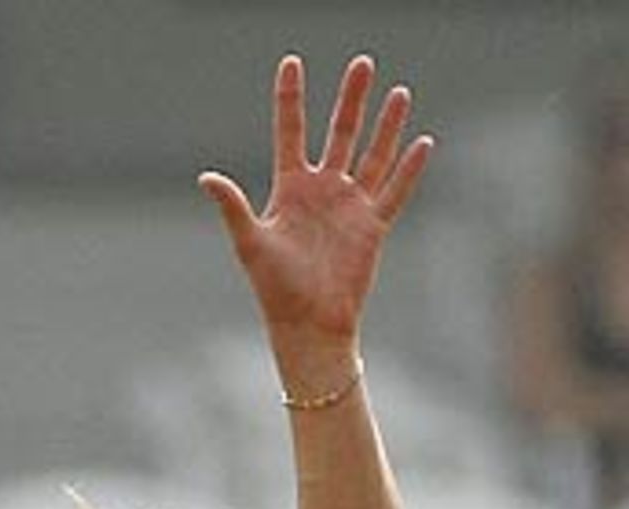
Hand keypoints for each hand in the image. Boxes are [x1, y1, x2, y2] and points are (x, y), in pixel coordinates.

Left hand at [199, 53, 432, 362]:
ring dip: (386, 126)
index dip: (291, 97)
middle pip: (340, 133)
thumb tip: (206, 177)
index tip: (292, 63)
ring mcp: (350, 207)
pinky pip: (395, 192)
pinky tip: (422, 142)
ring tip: (399, 92)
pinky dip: (409, 169)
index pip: (291, 131)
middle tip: (363, 63)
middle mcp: (323, 191)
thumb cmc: (276, 290)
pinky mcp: (373, 228)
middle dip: (351, 99)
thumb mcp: (251, 243)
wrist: (309, 326)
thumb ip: (233, 206)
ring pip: (373, 155)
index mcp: (290, 188)